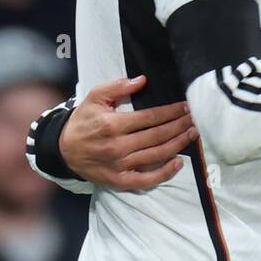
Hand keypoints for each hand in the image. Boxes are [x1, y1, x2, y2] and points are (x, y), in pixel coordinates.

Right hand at [59, 76, 196, 191]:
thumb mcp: (94, 98)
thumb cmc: (83, 121)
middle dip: (180, 125)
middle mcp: (117, 146)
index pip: (150, 117)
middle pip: (158, 136)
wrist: (63, 150)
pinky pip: (146, 180)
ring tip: (193, 133)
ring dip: (178, 144)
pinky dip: (164, 174)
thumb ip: (117, 87)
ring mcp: (119, 166)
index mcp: (112, 125)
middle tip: (197, 118)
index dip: (171, 112)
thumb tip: (141, 80)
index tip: (187, 106)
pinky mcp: (118, 181)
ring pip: (156, 155)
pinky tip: (178, 163)